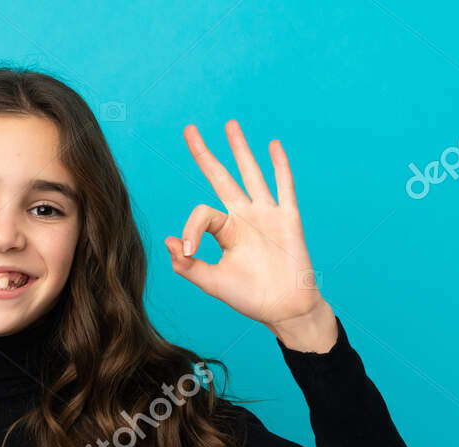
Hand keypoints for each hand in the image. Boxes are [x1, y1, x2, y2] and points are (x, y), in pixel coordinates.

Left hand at [164, 120, 336, 351]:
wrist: (285, 309)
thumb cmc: (250, 297)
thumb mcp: (213, 283)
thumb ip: (188, 265)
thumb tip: (169, 242)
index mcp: (226, 231)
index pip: (203, 213)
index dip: (191, 229)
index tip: (188, 252)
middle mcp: (244, 217)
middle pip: (221, 177)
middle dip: (205, 154)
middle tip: (189, 129)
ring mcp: (267, 215)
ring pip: (251, 173)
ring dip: (241, 149)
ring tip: (230, 125)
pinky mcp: (288, 219)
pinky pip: (284, 187)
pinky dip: (279, 166)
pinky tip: (273, 145)